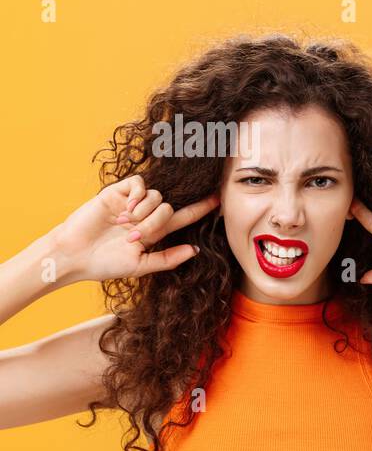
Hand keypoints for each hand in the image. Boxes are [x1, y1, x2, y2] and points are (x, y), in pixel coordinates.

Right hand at [48, 175, 219, 283]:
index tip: (218, 200)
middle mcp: (145, 215)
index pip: (183, 217)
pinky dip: (137, 197)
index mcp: (154, 232)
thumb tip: (195, 251)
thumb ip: (168, 259)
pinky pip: (140, 184)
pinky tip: (124, 211)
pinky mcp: (117, 192)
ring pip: (157, 197)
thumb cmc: (104, 264)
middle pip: (170, 209)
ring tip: (123, 225)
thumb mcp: (141, 265)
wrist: (74, 255)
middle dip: (155, 224)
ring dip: (144, 213)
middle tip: (133, 237)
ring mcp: (131, 203)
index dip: (201, 209)